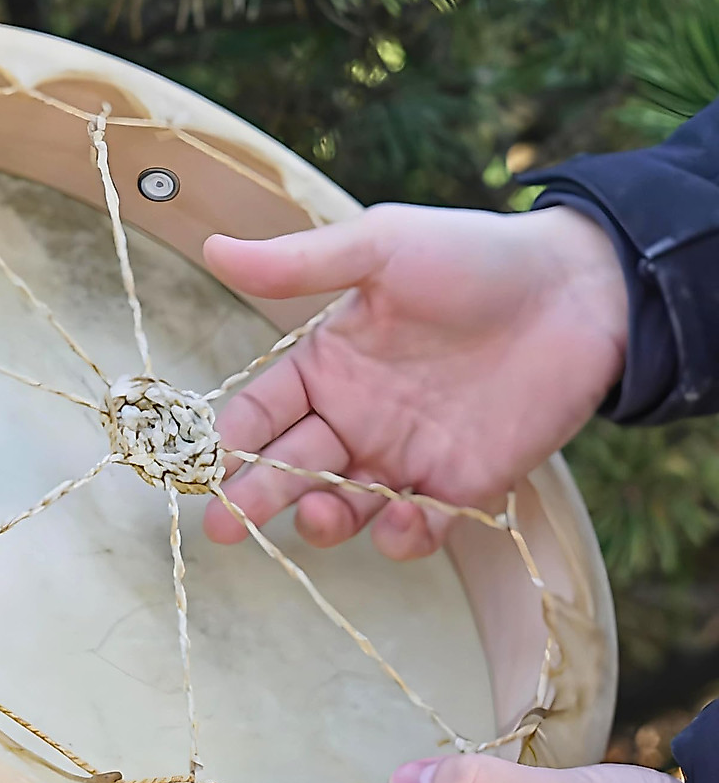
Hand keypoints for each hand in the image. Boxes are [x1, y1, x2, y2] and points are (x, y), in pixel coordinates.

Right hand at [202, 204, 628, 558]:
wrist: (579, 290)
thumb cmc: (473, 256)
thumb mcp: (380, 248)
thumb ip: (299, 263)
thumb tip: (214, 249)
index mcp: (326, 364)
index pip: (259, 412)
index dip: (228, 440)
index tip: (204, 466)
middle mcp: (354, 416)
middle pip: (287, 468)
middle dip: (254, 499)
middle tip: (228, 526)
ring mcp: (404, 454)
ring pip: (343, 506)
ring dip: (324, 520)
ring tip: (323, 512)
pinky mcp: (459, 485)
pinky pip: (416, 527)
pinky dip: (401, 534)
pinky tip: (403, 514)